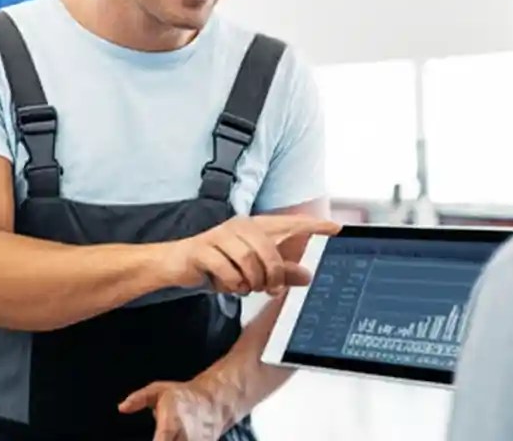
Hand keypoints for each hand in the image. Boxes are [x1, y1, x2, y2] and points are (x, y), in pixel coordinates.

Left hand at [118, 380, 228, 440]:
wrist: (214, 401)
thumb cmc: (182, 396)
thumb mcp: (158, 390)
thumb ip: (139, 399)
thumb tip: (121, 407)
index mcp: (171, 425)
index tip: (152, 439)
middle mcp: (184, 438)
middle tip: (159, 436)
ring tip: (169, 435)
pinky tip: (175, 438)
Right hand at [163, 215, 340, 295]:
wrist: (176, 264)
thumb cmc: (218, 264)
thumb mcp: (253, 271)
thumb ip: (281, 273)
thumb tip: (307, 275)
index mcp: (255, 227)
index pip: (290, 223)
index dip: (313, 225)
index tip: (337, 228)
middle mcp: (239, 226)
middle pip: (269, 250)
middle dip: (273, 275)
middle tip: (270, 290)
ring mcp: (220, 235)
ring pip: (249, 262)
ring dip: (249, 282)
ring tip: (244, 287)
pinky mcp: (203, 249)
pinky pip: (227, 270)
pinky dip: (231, 284)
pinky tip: (227, 285)